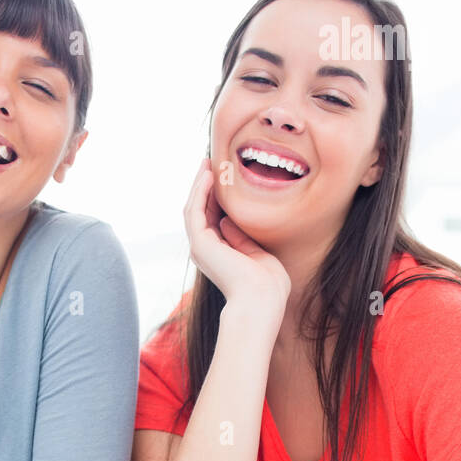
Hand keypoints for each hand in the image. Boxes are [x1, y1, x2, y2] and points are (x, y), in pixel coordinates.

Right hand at [184, 158, 290, 314]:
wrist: (262, 299)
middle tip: (210, 161)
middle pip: (199, 210)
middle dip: (204, 186)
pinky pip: (195, 210)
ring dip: (199, 184)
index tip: (223, 175)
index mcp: (218, 254)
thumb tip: (229, 219)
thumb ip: (240, 236)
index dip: (215, 196)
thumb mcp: (256, 251)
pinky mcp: (200, 243)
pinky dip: (200, 191)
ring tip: (207, 162)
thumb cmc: (267, 284)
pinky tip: (209, 175)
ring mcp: (200, 247)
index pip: (211, 218)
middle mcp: (205, 250)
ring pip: (193, 208)